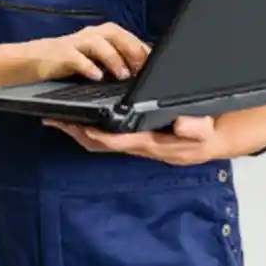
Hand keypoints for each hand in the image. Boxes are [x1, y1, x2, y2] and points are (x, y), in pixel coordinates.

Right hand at [27, 22, 149, 81]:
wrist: (33, 61)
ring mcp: (75, 44)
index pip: (127, 36)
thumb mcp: (95, 59)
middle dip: (131, 49)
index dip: (141, 49)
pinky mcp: (60, 55)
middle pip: (114, 33)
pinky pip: (76, 58)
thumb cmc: (69, 61)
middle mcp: (90, 35)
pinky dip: (88, 66)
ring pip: (97, 43)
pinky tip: (97, 76)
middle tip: (142, 68)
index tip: (155, 65)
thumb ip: (115, 61)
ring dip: (112, 57)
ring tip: (123, 74)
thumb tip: (140, 70)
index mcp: (101, 35)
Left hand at [44, 116, 225, 165]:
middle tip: (53, 119)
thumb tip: (181, 124)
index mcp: (152, 142)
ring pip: (100, 142)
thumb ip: (196, 127)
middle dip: (75, 133)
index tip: (75, 122)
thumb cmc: (206, 134)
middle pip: (99, 144)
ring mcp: (136, 145)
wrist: (213, 141)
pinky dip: (91, 129)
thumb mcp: (207, 129)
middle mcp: (139, 147)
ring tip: (58, 119)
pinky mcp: (136, 140)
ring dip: (78, 131)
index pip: (117, 140)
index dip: (95, 133)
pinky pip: (108, 138)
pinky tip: (81, 119)